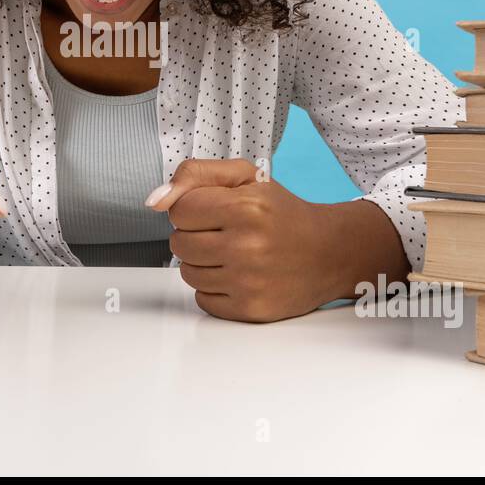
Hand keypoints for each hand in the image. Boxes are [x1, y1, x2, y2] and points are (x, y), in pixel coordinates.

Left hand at [146, 159, 404, 322]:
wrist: (329, 252)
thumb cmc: (283, 213)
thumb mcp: (246, 177)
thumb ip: (195, 175)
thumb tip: (155, 200)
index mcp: (246, 207)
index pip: (179, 210)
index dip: (192, 208)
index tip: (214, 209)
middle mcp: (247, 246)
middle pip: (178, 243)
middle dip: (195, 235)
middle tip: (224, 232)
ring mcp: (248, 282)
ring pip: (187, 273)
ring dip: (202, 262)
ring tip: (232, 253)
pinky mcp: (250, 309)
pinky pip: (202, 300)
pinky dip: (213, 288)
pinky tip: (236, 275)